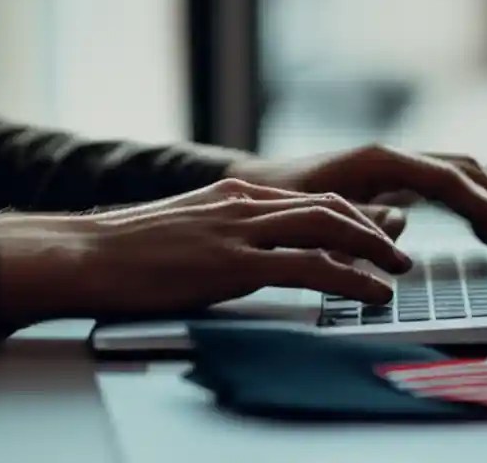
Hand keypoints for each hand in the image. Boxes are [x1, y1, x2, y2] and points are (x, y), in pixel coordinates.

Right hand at [0, 178, 411, 330]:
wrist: (85, 254)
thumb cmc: (126, 251)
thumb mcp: (186, 230)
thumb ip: (225, 232)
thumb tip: (251, 253)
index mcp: (234, 194)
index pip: (310, 199)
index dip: (352, 215)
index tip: (379, 231)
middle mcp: (244, 203)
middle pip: (328, 207)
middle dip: (373, 229)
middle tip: (401, 252)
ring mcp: (239, 231)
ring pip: (327, 230)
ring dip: (372, 250)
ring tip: (399, 273)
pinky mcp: (232, 264)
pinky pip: (307, 268)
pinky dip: (349, 278)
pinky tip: (371, 292)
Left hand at [226, 145, 486, 247]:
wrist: (257, 185)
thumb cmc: (283, 201)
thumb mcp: (316, 215)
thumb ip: (359, 222)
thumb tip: (402, 228)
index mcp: (379, 161)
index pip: (447, 178)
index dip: (483, 204)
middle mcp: (392, 157)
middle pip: (464, 169)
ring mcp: (394, 165)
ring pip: (460, 170)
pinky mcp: (391, 179)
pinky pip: (444, 182)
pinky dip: (472, 198)